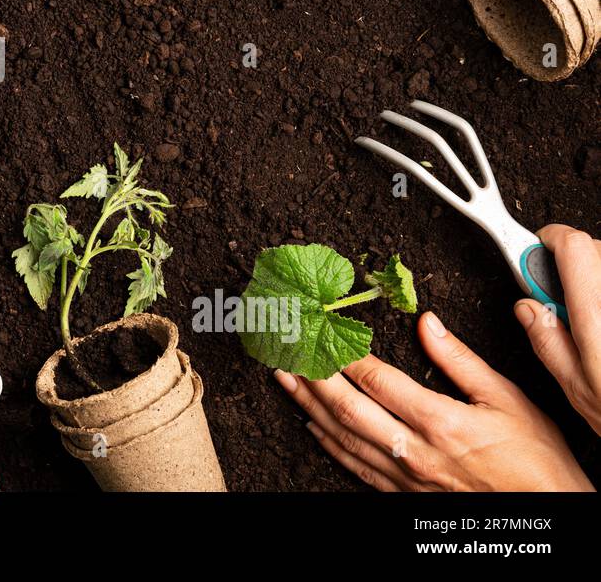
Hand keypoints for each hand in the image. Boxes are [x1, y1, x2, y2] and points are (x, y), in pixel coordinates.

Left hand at [277, 311, 593, 490]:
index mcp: (440, 421)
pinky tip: (312, 425)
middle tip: (287, 351)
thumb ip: (461, 360)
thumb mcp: (506, 399)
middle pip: (349, 409)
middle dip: (313, 378)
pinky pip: (356, 467)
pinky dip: (330, 443)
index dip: (344, 355)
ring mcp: (405, 476)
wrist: (547, 511)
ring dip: (310, 406)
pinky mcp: (404, 494)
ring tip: (286, 379)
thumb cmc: (534, 458)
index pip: (376, 381)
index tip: (323, 331)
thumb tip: (427, 323)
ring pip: (345, 438)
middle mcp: (415, 451)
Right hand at [516, 224, 600, 436]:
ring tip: (595, 318)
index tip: (536, 255)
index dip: (549, 240)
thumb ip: (550, 343)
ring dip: (597, 280)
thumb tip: (529, 309)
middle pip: (595, 249)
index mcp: (598, 319)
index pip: (574, 247)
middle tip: (568, 300)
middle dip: (575, 263)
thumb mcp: (579, 390)